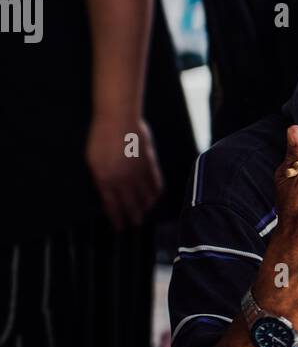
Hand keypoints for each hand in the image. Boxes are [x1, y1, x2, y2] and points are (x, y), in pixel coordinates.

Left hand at [86, 114, 162, 228]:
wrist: (117, 118)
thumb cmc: (101, 136)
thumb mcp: (93, 160)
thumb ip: (101, 178)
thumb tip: (108, 192)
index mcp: (105, 180)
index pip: (112, 206)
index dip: (117, 219)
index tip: (119, 228)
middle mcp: (122, 180)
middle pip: (130, 205)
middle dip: (133, 218)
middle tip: (135, 226)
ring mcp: (137, 172)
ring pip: (144, 197)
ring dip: (145, 207)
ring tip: (145, 213)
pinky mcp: (149, 163)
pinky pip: (155, 183)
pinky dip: (155, 193)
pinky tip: (155, 197)